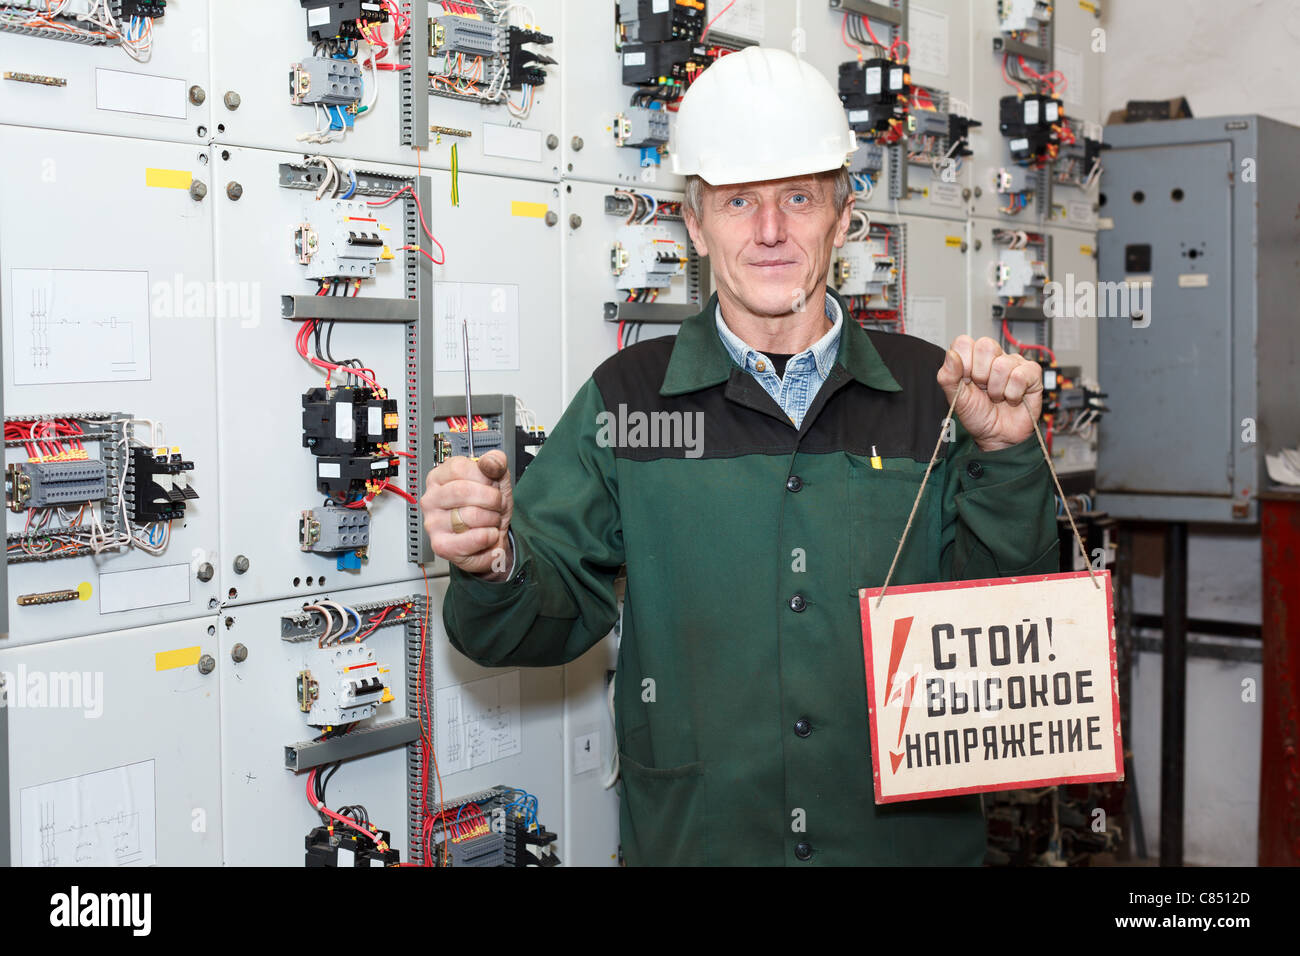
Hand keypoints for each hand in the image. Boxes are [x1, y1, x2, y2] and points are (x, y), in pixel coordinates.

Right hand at [420, 450, 514, 578]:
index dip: (483, 476)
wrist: (491, 538)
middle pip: (463, 491)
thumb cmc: (487, 508)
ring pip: (471, 515)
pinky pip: (475, 538)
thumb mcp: (496, 480)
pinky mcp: (441, 545)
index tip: (490, 484)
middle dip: (491, 499)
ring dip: (492, 519)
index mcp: (439, 478)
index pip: (458, 468)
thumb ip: (496, 463)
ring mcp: (433, 523)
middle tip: (495, 505)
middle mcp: (431, 499)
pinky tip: (486, 534)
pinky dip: (490, 536)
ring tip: (489, 520)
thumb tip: (492, 460)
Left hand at [937, 335, 1042, 451]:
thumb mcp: (956, 399)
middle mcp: (994, 356)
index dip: (963, 363)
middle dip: (980, 375)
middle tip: (983, 389)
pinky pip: (1020, 376)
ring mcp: (1014, 362)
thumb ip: (948, 376)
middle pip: (985, 346)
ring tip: (997, 397)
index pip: (964, 342)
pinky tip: (1011, 398)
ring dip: (997, 389)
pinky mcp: (1032, 373)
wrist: (997, 436)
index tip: (966, 381)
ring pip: (1002, 364)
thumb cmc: (978, 415)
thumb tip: (951, 354)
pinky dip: (1013, 394)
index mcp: (972, 358)